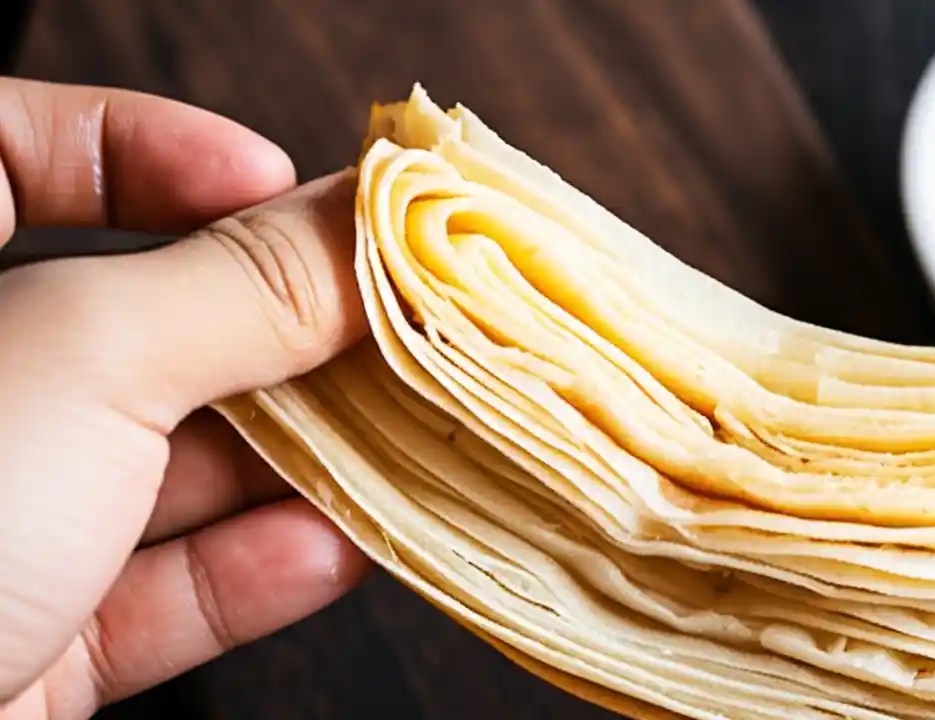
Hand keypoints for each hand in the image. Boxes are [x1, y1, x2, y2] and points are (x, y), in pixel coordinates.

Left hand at [0, 78, 369, 717]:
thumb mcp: (85, 362)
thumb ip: (241, 288)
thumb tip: (368, 226)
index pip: (7, 152)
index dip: (146, 147)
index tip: (269, 176)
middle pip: (128, 324)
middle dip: (268, 329)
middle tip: (380, 320)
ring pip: (157, 466)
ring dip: (289, 458)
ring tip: (395, 435)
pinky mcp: (23, 642)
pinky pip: (151, 590)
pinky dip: (250, 569)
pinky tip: (333, 546)